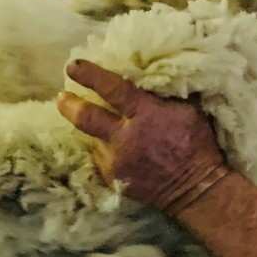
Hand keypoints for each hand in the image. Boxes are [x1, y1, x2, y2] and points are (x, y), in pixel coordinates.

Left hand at [58, 59, 230, 215]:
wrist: (196, 189)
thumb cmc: (195, 144)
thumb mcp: (188, 110)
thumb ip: (162, 95)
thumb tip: (146, 76)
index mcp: (145, 115)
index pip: (112, 89)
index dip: (90, 75)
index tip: (72, 66)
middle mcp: (125, 137)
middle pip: (86, 117)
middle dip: (69, 105)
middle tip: (61, 96)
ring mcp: (115, 160)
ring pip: (92, 138)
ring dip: (93, 130)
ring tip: (98, 124)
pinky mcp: (112, 178)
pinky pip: (100, 158)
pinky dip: (103, 150)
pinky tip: (112, 147)